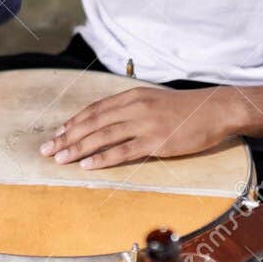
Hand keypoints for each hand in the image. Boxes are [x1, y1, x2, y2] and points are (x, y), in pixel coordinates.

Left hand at [37, 87, 234, 169]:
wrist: (215, 110)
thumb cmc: (186, 109)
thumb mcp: (154, 101)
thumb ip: (133, 109)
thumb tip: (111, 122)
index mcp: (133, 96)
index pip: (95, 110)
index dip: (74, 123)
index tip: (57, 134)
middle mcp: (135, 108)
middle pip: (93, 123)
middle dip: (67, 137)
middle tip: (47, 150)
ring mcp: (145, 124)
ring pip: (103, 137)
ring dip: (78, 149)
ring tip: (60, 159)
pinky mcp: (156, 142)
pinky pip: (123, 151)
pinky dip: (102, 158)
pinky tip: (87, 165)